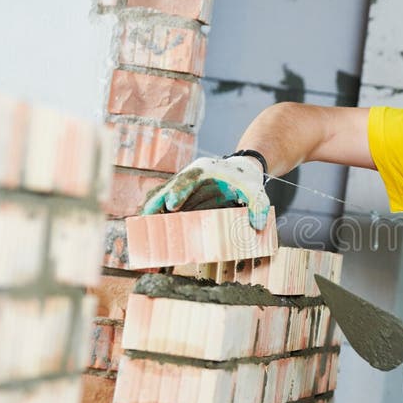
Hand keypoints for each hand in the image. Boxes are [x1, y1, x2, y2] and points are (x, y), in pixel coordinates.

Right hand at [141, 156, 270, 228]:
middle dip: (156, 203)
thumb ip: (258, 206)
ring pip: (162, 197)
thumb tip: (256, 224)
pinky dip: (159, 218)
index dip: (179, 190)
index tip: (172, 205)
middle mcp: (190, 176)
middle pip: (167, 187)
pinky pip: (166, 207)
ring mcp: (184, 187)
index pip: (189, 177)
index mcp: (206, 169)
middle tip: (146, 220)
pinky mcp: (183, 198)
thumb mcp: (257, 190)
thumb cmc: (247, 179)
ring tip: (144, 231)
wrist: (242, 171)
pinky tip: (154, 234)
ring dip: (153, 213)